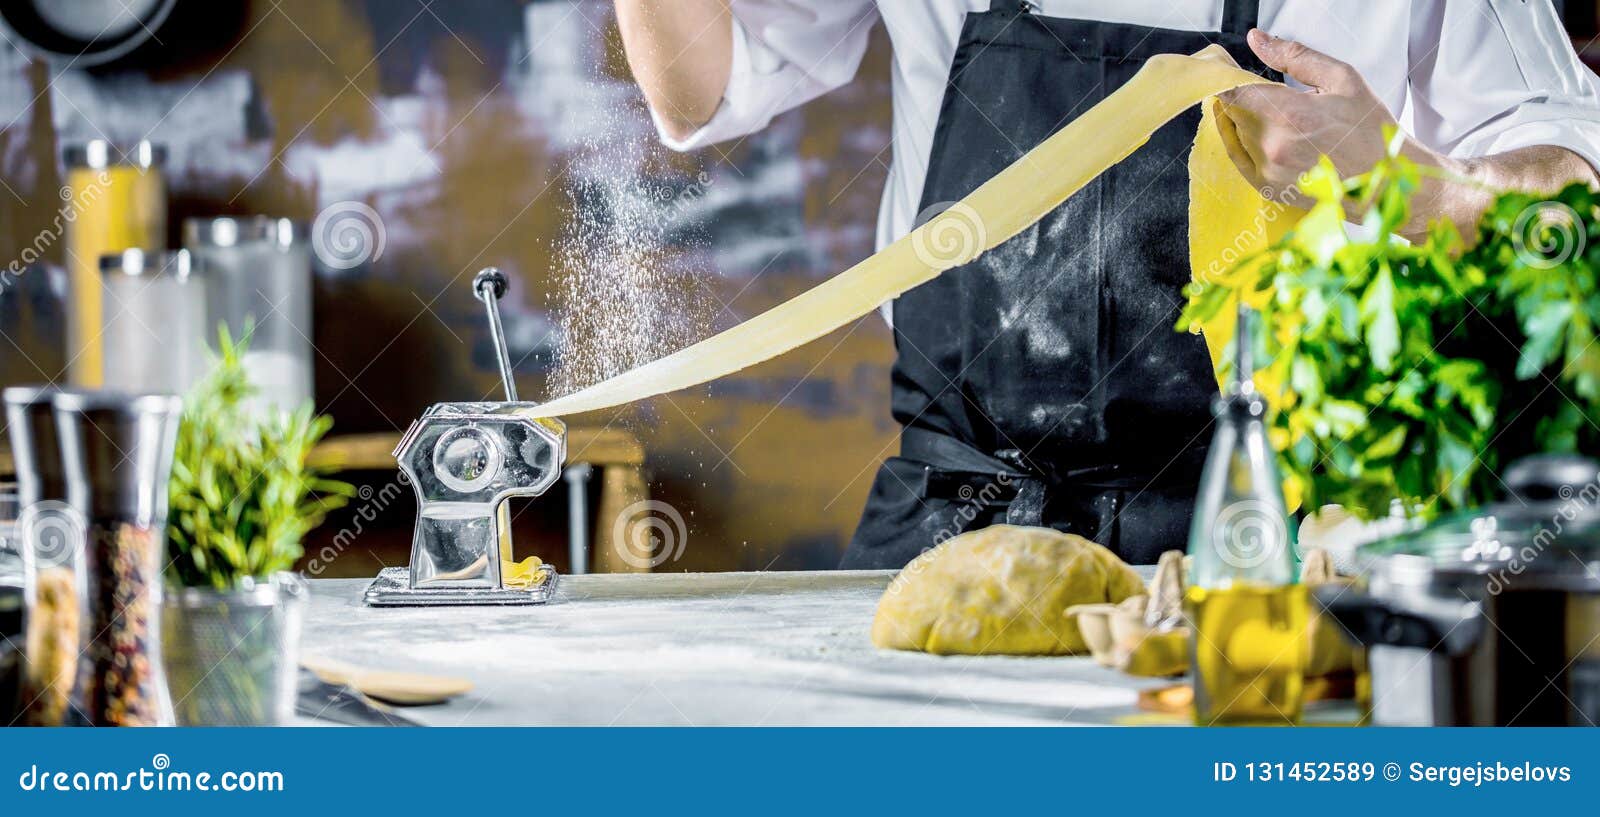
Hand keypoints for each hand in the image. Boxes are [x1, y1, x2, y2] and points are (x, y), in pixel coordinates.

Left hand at [1219, 29, 1414, 209]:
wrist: (1386, 181)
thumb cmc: (1370, 131)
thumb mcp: (1341, 79)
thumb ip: (1294, 56)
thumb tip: (1258, 40)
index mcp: (1289, 114)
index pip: (1233, 90)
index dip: (1226, 77)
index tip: (1229, 70)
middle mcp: (1273, 146)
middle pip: (1234, 112)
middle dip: (1243, 98)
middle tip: (1267, 93)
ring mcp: (1267, 171)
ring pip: (1236, 134)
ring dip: (1246, 121)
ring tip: (1283, 118)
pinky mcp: (1267, 189)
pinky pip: (1239, 159)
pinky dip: (1245, 143)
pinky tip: (1266, 135)